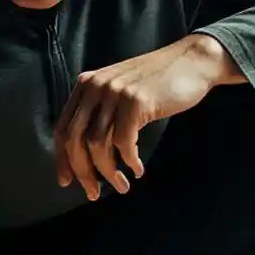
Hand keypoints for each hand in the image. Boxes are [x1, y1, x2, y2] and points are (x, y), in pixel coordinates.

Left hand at [53, 33, 241, 199]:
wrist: (192, 61)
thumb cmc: (158, 82)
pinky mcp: (136, 101)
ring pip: (98, 144)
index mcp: (86, 84)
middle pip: (75, 139)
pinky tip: (137, 169)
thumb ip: (100, 111)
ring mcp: (115, 92)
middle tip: (94, 193)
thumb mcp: (119, 90)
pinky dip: (129, 161)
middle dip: (82, 172)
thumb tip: (84, 155)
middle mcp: (95, 86)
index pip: (62, 128)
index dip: (62, 159)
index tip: (67, 182)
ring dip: (108, 172)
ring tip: (122, 186)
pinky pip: (124, 142)